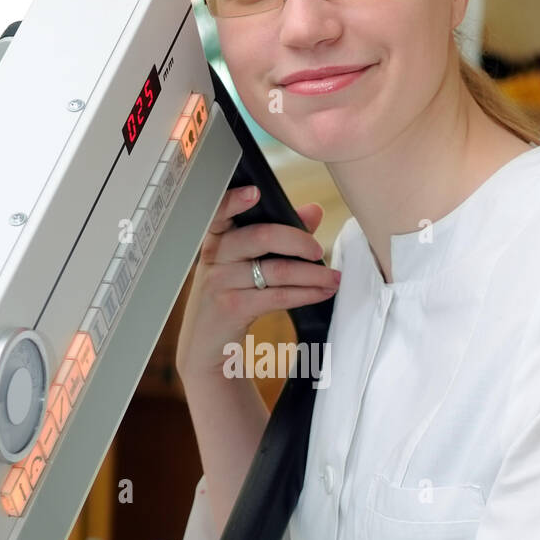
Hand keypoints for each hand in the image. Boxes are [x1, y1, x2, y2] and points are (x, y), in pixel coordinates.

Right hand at [175, 187, 339, 379]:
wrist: (205, 346)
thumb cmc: (230, 297)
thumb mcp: (245, 264)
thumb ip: (279, 233)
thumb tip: (313, 211)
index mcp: (216, 238)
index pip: (220, 211)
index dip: (235, 200)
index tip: (255, 192)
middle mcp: (214, 256)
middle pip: (262, 236)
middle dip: (299, 241)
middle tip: (321, 250)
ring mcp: (220, 282)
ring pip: (277, 270)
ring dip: (313, 274)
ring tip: (334, 278)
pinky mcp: (232, 308)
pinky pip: (278, 296)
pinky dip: (307, 293)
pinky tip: (322, 292)